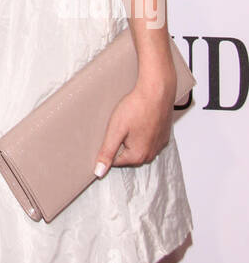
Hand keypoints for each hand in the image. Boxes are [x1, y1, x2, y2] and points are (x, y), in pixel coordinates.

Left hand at [94, 59, 176, 175]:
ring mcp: (159, 144)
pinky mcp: (164, 134)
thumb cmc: (137, 107)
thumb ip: (107, 152)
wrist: (157, 90)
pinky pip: (149, 138)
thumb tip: (99, 172)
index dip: (108, 146)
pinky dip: (143, 132)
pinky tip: (139, 119)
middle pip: (127, 154)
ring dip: (132, 137)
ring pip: (138, 146)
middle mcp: (151, 154)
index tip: (109, 132)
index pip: (115, 161)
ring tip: (129, 121)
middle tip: (119, 125)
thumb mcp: (116, 130)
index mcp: (138, 156)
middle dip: (121, 142)